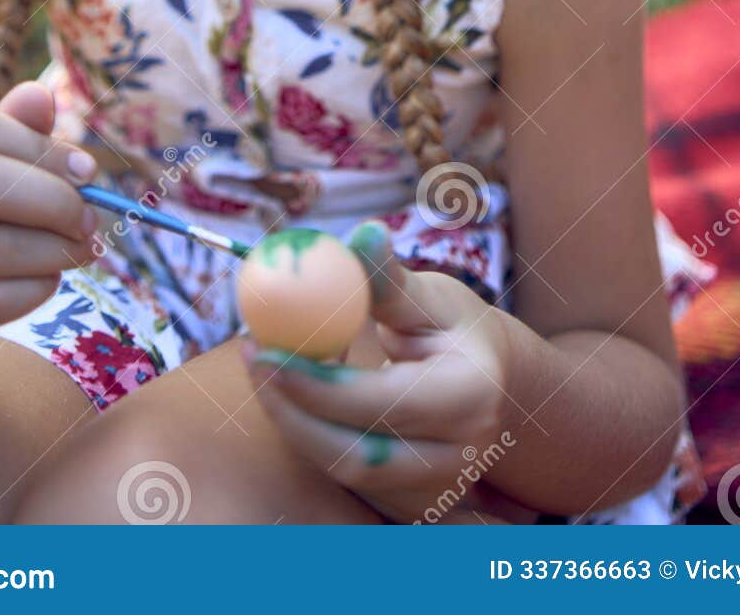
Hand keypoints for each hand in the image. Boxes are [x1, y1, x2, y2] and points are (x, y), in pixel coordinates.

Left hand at [240, 219, 512, 524]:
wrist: (490, 383)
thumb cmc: (452, 328)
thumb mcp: (429, 296)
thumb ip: (389, 279)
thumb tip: (363, 234)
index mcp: (471, 395)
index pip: (383, 403)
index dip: (317, 384)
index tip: (263, 348)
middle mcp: (461, 455)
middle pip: (358, 454)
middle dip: (291, 410)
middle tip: (249, 356)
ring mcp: (437, 490)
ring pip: (345, 470)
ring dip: (293, 420)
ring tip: (265, 363)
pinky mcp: (412, 506)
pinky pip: (346, 477)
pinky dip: (309, 435)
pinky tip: (293, 390)